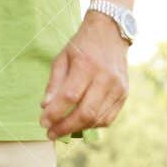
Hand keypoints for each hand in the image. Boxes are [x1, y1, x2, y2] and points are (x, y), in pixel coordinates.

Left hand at [39, 13, 129, 138]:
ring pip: (97, 119)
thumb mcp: (62, 58)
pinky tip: (80, 124)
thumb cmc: (81, 46)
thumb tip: (45, 107)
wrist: (111, 33)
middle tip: (50, 134)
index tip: (43, 122)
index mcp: (86, 66)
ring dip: (77, 129)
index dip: (55, 114)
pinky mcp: (124, 93)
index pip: (69, 97)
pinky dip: (93, 125)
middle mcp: (105, 78)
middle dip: (65, 128)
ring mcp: (118, 87)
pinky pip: (108, 118)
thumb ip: (54, 83)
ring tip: (62, 130)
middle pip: (85, 113)